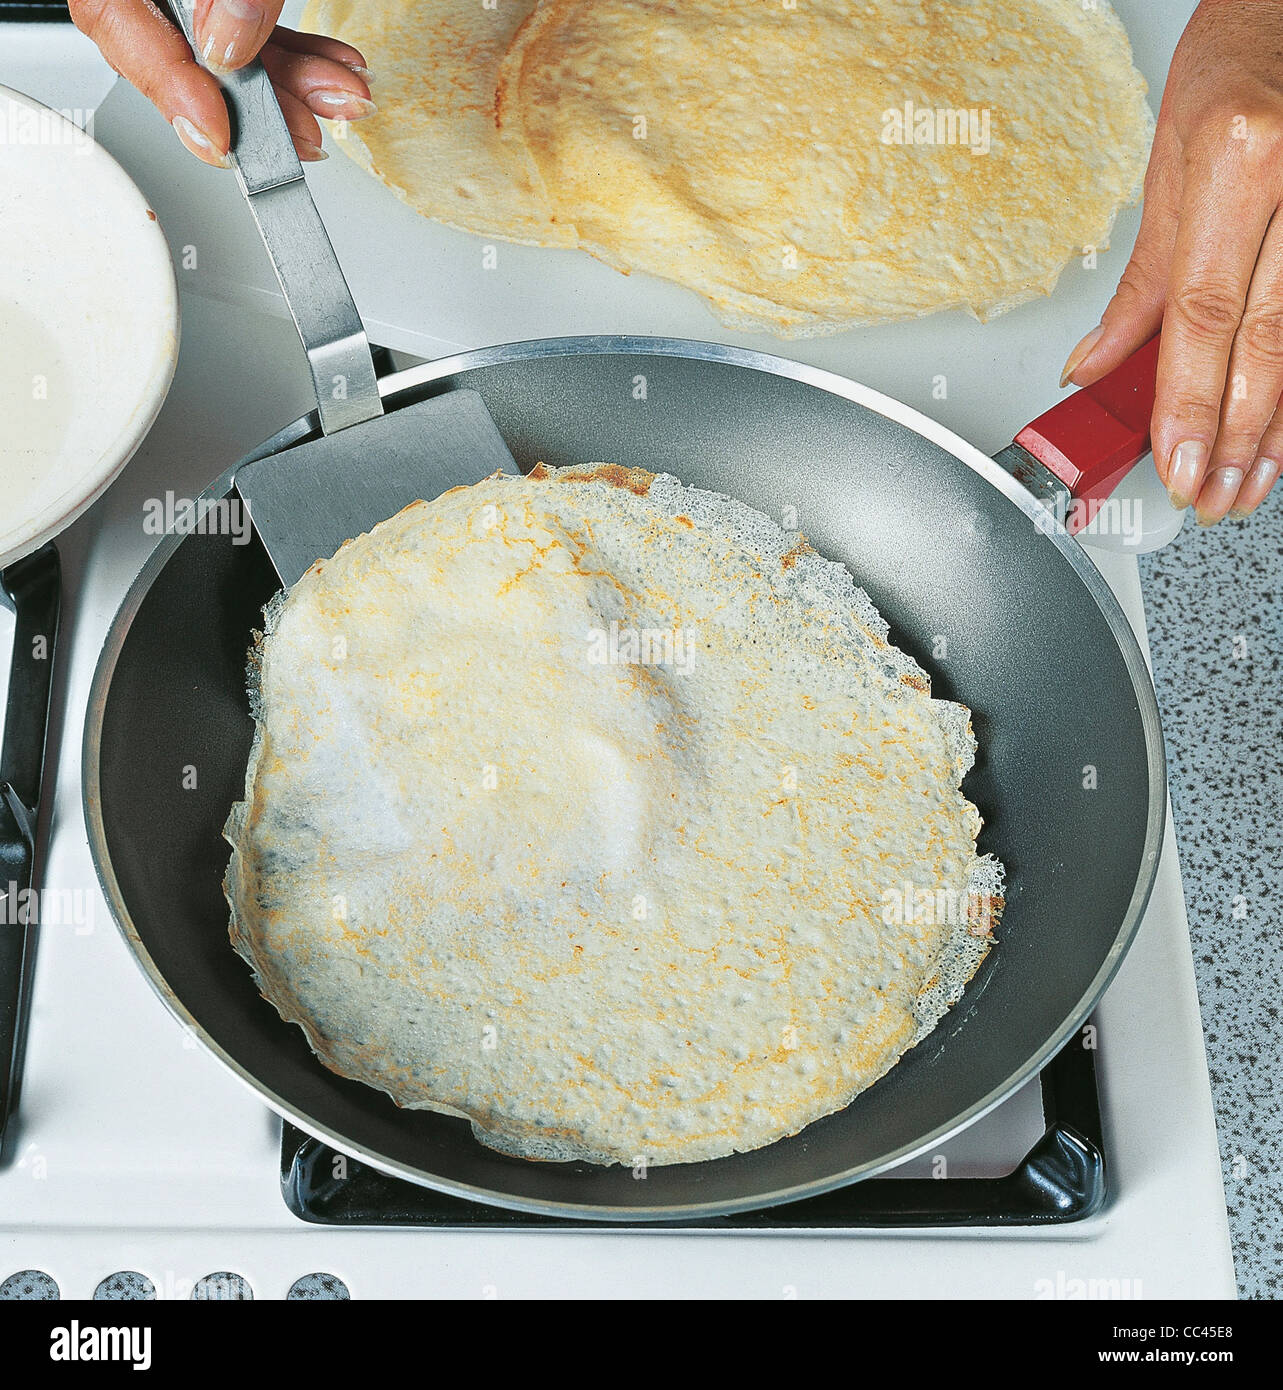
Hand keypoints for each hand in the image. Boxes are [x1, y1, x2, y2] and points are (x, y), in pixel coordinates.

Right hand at [69, 0, 374, 166]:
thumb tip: (227, 43)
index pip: (113, 19)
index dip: (165, 86)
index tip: (217, 136)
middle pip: (176, 46)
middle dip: (255, 103)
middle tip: (307, 135)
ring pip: (224, 48)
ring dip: (291, 88)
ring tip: (341, 101)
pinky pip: (251, 27)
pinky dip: (294, 59)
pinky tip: (332, 77)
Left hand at [1061, 0, 1282, 524]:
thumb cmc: (1243, 64)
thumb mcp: (1171, 166)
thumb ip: (1143, 281)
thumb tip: (1094, 367)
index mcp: (1244, 160)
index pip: (1205, 314)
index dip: (1188, 402)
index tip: (1172, 464)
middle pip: (1267, 341)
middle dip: (1233, 435)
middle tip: (1208, 495)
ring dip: (1275, 428)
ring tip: (1246, 484)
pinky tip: (1282, 431)